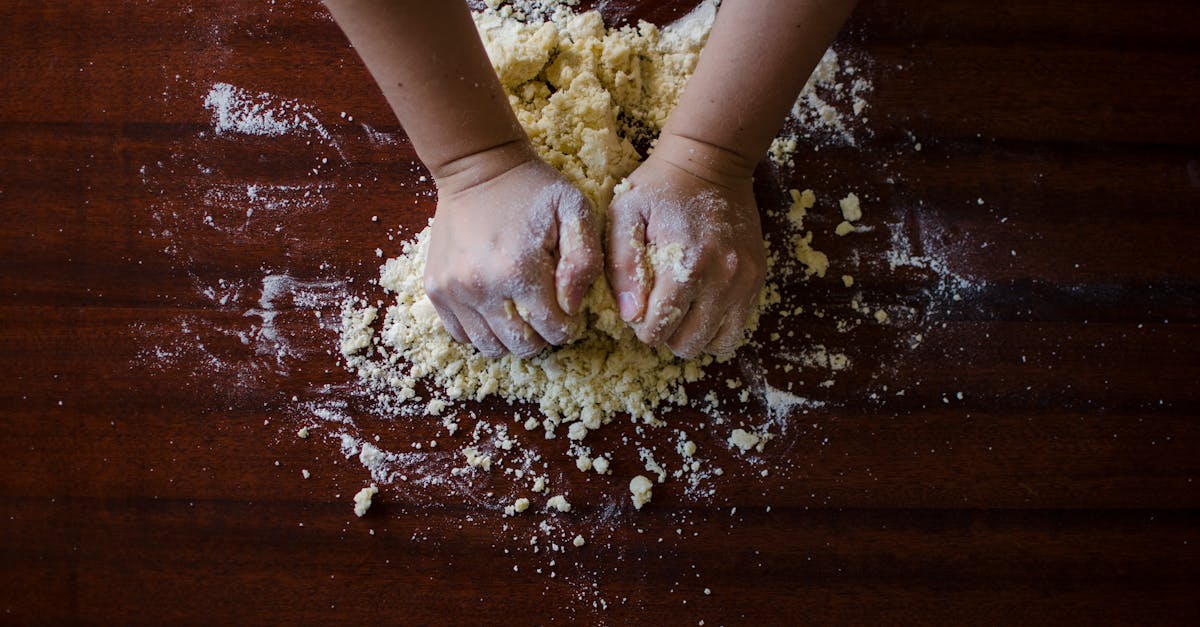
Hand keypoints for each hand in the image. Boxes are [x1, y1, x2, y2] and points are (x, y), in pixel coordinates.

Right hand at [425, 149, 602, 357]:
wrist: (478, 167)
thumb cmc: (532, 189)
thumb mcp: (575, 211)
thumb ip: (584, 260)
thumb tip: (571, 306)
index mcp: (519, 270)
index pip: (554, 330)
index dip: (568, 326)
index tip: (568, 308)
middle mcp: (481, 286)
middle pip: (522, 346)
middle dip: (542, 337)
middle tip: (546, 313)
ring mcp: (453, 290)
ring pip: (489, 347)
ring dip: (511, 339)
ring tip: (521, 313)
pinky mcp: (436, 289)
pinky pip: (461, 334)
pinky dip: (482, 331)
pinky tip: (496, 310)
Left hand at [606, 133, 766, 357]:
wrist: (712, 160)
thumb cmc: (660, 186)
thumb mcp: (625, 214)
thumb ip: (622, 266)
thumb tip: (631, 314)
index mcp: (686, 266)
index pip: (658, 330)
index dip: (641, 326)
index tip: (638, 306)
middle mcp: (721, 280)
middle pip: (688, 343)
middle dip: (666, 334)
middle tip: (658, 308)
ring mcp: (744, 282)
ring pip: (718, 343)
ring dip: (694, 335)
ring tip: (681, 310)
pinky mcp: (756, 279)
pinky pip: (738, 327)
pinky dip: (717, 327)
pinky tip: (701, 305)